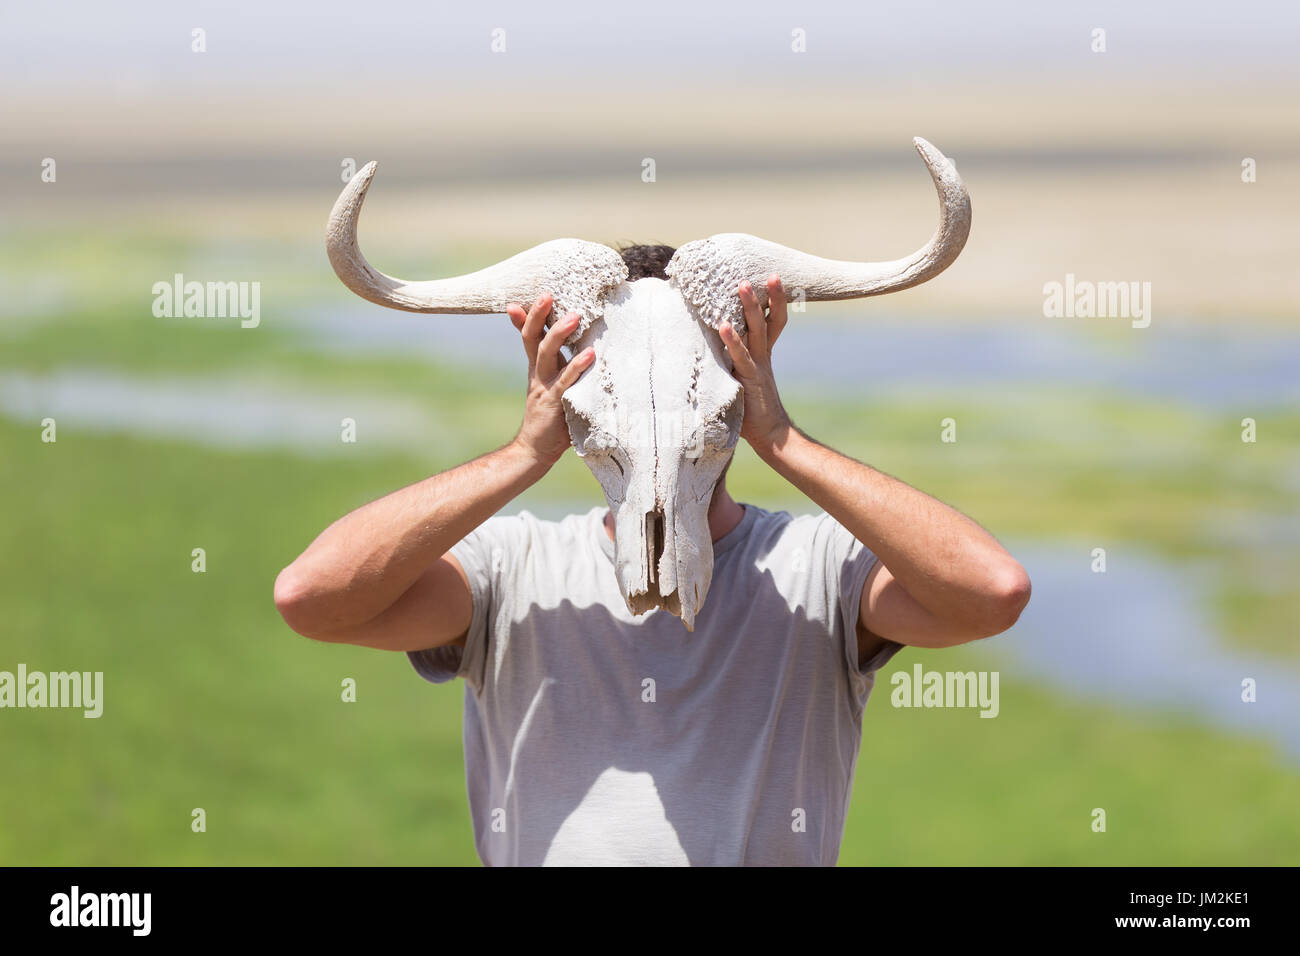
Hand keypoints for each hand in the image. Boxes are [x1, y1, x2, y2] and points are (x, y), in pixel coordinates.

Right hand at [506, 293, 594, 466]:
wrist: (537, 449)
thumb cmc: (553, 416)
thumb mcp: (554, 387)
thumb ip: (564, 368)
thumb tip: (585, 349)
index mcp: (538, 368)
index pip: (528, 337)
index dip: (525, 317)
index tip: (520, 299)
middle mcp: (538, 374)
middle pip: (533, 339)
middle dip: (539, 315)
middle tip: (548, 294)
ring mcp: (545, 387)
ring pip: (546, 354)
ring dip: (559, 334)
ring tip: (574, 315)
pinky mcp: (555, 403)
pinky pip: (566, 381)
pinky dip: (577, 366)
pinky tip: (589, 354)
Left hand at [719, 275, 792, 456]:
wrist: (769, 434)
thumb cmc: (751, 410)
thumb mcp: (740, 381)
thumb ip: (731, 364)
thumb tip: (708, 351)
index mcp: (762, 355)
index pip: (772, 322)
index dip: (773, 302)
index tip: (770, 280)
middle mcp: (763, 356)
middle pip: (768, 319)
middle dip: (767, 295)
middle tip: (765, 273)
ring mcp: (757, 365)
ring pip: (756, 330)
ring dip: (749, 307)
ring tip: (742, 285)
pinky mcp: (748, 378)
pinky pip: (740, 355)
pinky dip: (731, 339)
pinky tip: (722, 324)